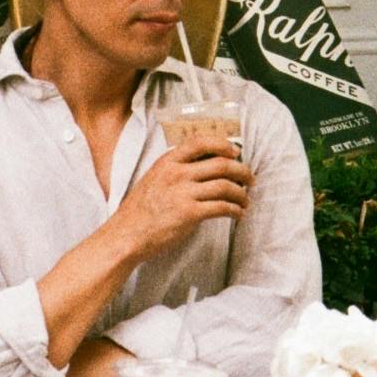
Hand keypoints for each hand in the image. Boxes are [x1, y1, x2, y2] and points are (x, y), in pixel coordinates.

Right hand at [111, 132, 251, 258]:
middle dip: (242, 171)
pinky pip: (221, 207)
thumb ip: (175, 169)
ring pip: (224, 186)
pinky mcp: (189, 214)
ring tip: (246, 201)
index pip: (200, 142)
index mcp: (167, 161)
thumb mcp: (153, 178)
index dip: (223, 144)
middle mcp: (177, 173)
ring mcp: (183, 193)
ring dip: (241, 194)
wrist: (126, 235)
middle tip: (250, 179)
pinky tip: (237, 214)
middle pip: (221, 164)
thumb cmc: (139, 210)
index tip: (235, 152)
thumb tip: (205, 167)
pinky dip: (234, 210)